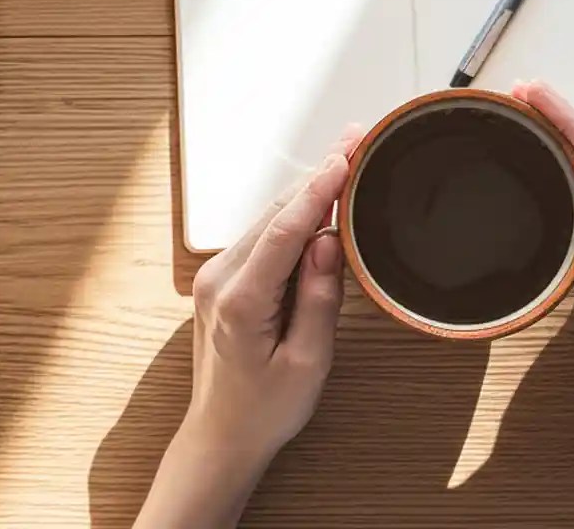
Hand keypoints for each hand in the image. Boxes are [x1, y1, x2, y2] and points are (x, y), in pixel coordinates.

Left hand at [184, 127, 360, 460]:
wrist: (221, 435)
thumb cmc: (265, 408)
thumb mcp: (308, 361)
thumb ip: (320, 298)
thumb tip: (329, 242)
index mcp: (240, 301)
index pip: (284, 231)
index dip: (318, 190)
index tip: (345, 156)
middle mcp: (220, 279)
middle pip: (276, 214)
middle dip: (318, 176)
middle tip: (357, 138)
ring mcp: (216, 276)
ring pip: (270, 220)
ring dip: (309, 191)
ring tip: (347, 157)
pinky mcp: (223, 279)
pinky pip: (264, 236)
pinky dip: (294, 215)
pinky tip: (322, 198)